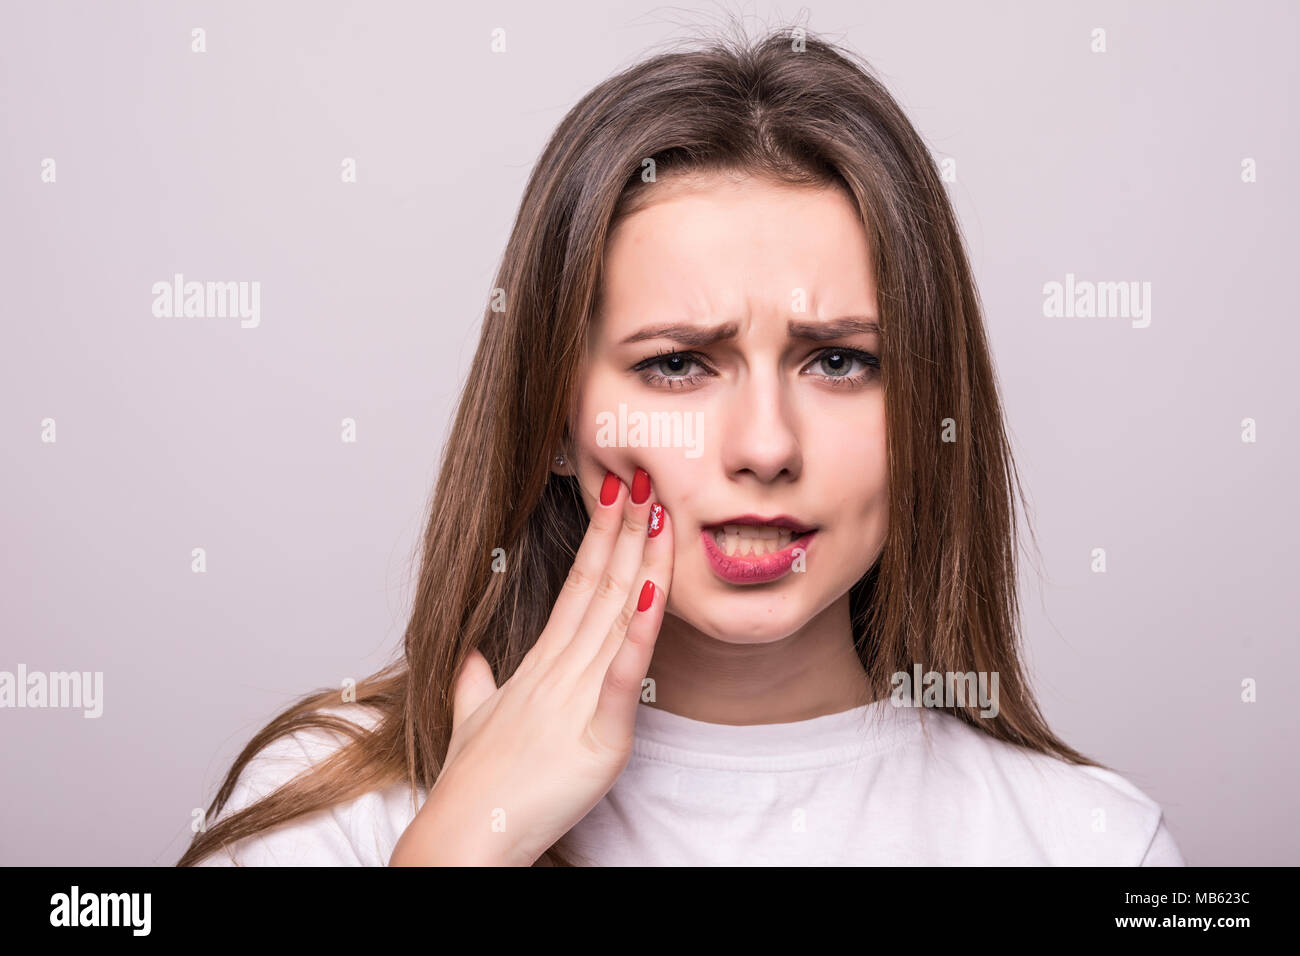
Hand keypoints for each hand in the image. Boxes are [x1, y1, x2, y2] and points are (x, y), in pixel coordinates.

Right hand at [390, 467, 673, 865]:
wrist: (463, 835)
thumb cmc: (471, 783)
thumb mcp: (472, 719)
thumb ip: (476, 682)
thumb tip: (473, 658)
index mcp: (539, 663)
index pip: (578, 586)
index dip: (601, 539)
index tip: (619, 498)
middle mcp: (559, 669)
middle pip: (601, 586)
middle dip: (627, 530)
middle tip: (647, 477)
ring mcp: (575, 697)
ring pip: (616, 616)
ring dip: (643, 563)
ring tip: (661, 514)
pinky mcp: (596, 733)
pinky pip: (622, 676)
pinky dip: (641, 635)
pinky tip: (655, 597)